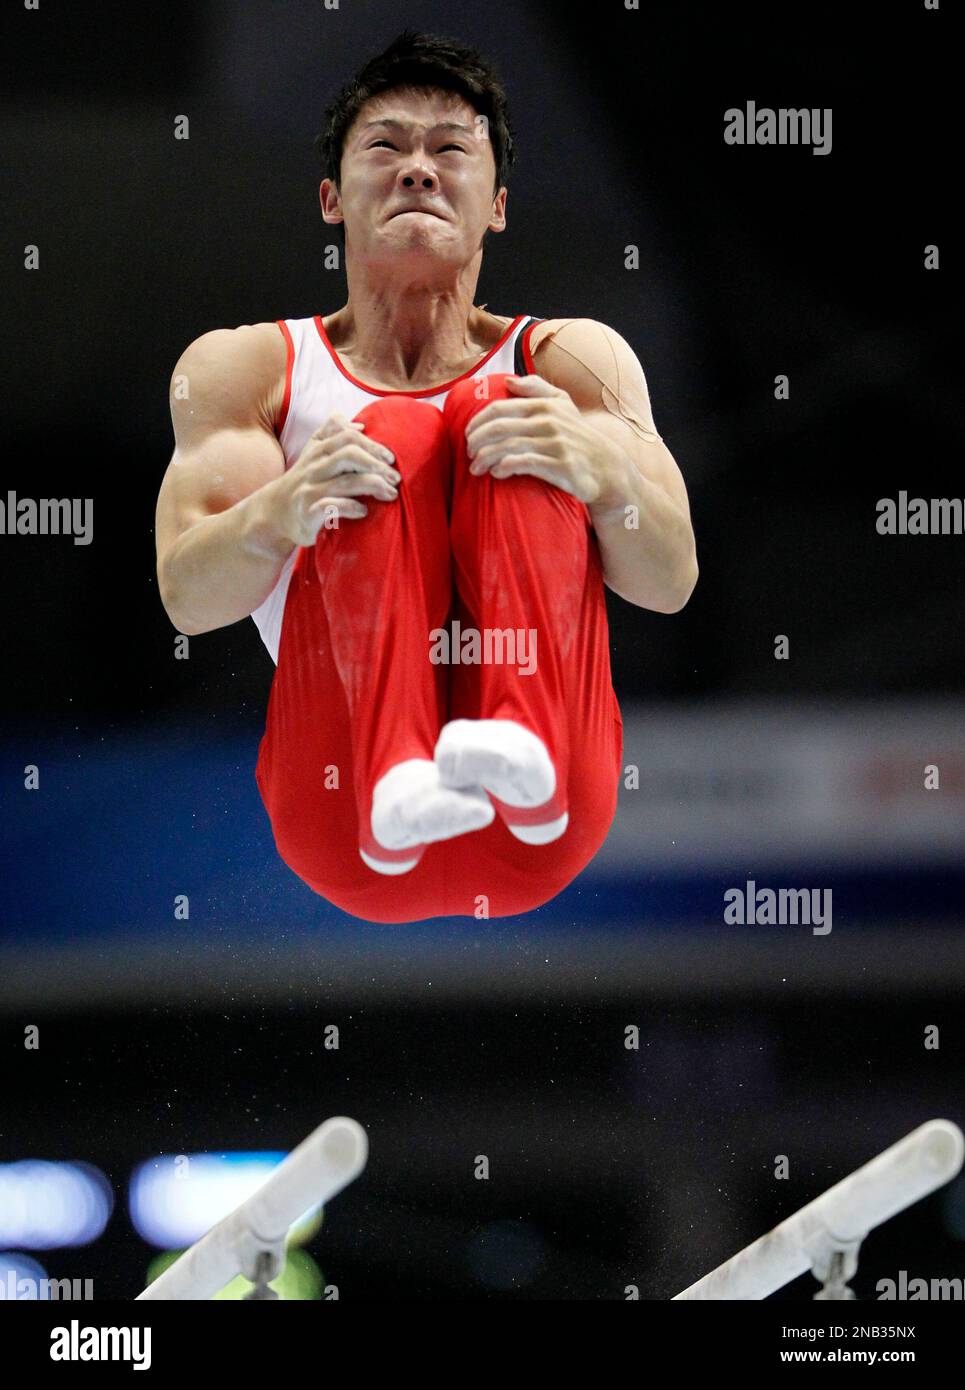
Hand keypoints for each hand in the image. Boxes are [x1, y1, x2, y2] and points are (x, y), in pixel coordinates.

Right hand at [272, 412, 401, 545]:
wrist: (275, 511)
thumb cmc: (304, 480)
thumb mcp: (313, 452)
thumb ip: (332, 434)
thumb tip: (359, 424)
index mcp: (318, 450)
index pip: (347, 436)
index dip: (372, 445)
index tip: (390, 458)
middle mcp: (313, 467)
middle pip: (348, 455)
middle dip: (376, 465)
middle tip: (395, 478)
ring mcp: (310, 489)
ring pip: (346, 482)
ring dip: (374, 486)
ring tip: (390, 494)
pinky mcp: (308, 512)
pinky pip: (332, 506)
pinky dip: (352, 508)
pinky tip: (364, 511)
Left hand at [465, 375, 626, 505]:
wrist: (607, 467)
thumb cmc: (577, 435)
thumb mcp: (563, 405)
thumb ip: (537, 389)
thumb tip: (509, 382)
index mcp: (544, 405)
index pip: (499, 408)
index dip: (477, 421)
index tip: (467, 435)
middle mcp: (548, 421)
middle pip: (499, 427)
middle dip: (476, 440)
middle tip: (468, 453)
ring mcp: (555, 444)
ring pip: (507, 446)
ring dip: (485, 458)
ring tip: (475, 468)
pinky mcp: (560, 466)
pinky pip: (524, 463)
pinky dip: (504, 467)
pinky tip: (496, 473)